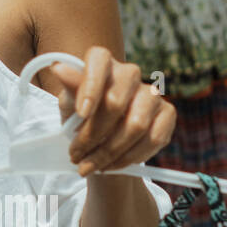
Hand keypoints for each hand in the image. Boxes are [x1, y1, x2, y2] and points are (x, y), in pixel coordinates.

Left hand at [47, 46, 176, 175]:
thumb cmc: (82, 114)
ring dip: (109, 152)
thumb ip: (70, 88)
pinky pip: (153, 139)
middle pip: (115, 102)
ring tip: (90, 166)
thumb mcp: (70, 103)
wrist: (104, 135)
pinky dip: (130, 157)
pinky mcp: (167, 113)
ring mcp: (151, 93)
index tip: (80, 113)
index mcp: (103, 62)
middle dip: (92, 135)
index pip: (99, 60)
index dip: (91, 86)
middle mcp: (130, 73)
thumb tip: (58, 68)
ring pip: (135, 125)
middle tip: (76, 156)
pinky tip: (113, 164)